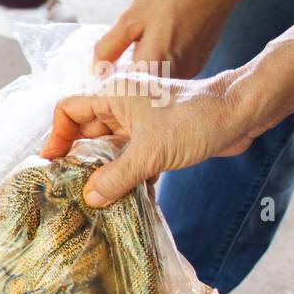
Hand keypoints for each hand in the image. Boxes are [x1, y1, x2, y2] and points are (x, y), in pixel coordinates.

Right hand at [39, 69, 250, 206]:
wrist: (241, 114)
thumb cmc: (194, 120)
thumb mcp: (149, 153)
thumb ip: (116, 177)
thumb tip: (89, 198)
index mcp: (113, 95)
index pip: (68, 110)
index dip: (56, 135)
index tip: (52, 163)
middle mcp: (121, 106)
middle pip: (86, 132)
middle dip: (77, 158)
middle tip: (69, 186)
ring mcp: (139, 122)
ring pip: (108, 148)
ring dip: (102, 171)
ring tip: (93, 198)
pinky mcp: (156, 137)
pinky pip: (130, 157)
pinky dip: (126, 175)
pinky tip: (125, 198)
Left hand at [91, 0, 264, 79]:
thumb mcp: (128, 18)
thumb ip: (107, 50)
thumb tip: (94, 71)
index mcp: (154, 70)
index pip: (119, 90)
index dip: (106, 77)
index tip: (103, 60)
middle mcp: (175, 78)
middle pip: (137, 84)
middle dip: (123, 68)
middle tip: (124, 40)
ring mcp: (190, 70)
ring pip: (154, 74)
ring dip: (142, 60)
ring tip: (148, 31)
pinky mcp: (199, 60)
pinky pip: (170, 65)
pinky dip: (160, 53)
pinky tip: (163, 31)